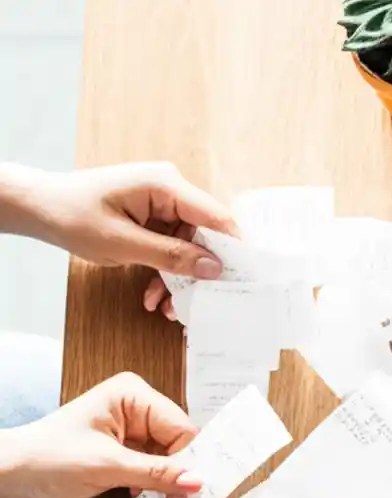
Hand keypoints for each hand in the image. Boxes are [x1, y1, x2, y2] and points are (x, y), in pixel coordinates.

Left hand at [0, 161, 237, 320]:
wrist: (39, 208)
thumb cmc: (73, 216)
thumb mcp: (123, 244)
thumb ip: (172, 256)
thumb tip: (214, 268)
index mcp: (166, 185)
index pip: (216, 217)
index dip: (232, 248)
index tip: (240, 279)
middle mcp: (170, 189)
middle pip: (203, 235)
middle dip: (196, 271)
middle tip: (192, 304)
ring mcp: (162, 202)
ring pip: (187, 246)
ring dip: (177, 277)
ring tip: (164, 306)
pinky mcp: (153, 215)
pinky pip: (171, 246)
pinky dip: (164, 270)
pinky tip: (153, 293)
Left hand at [0, 372, 202, 497]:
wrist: (6, 477)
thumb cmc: (45, 459)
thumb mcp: (107, 466)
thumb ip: (157, 474)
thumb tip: (197, 482)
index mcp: (133, 395)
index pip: (180, 428)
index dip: (189, 461)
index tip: (193, 494)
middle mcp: (135, 407)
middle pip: (178, 443)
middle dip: (180, 475)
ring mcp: (130, 429)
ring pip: (168, 458)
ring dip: (168, 484)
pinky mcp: (124, 450)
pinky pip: (152, 467)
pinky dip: (154, 487)